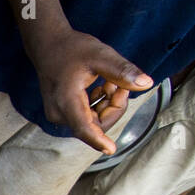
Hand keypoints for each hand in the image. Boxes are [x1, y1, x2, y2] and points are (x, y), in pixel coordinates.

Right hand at [30, 29, 151, 153]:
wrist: (47, 45)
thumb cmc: (71, 49)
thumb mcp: (101, 55)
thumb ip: (123, 71)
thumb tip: (146, 84)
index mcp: (66, 100)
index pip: (84, 127)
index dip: (99, 140)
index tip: (112, 150)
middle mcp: (59, 113)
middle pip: (93, 125)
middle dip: (113, 108)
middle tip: (120, 85)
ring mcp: (58, 115)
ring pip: (91, 122)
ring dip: (106, 106)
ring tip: (109, 82)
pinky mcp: (61, 113)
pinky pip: (85, 118)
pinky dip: (98, 105)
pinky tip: (100, 87)